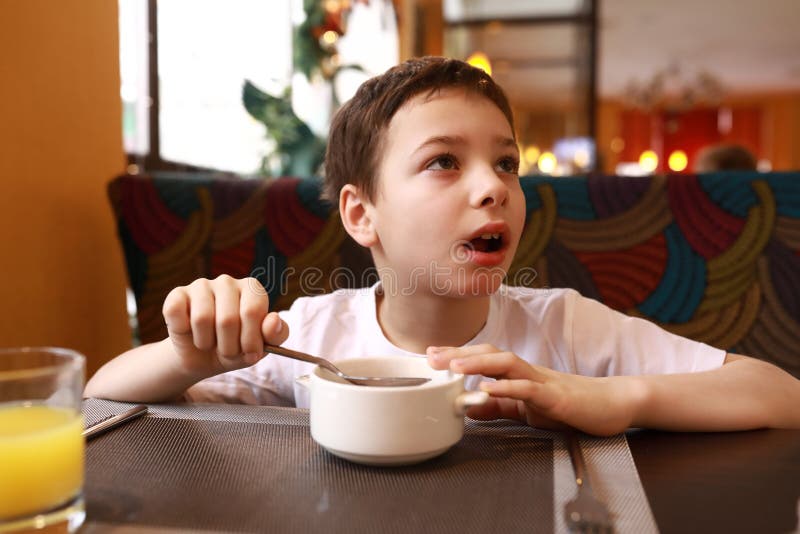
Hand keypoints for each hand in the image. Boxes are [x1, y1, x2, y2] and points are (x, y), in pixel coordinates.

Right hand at [162, 275, 288, 378]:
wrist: (202, 358)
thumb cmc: (237, 347)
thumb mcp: (261, 347)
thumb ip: (276, 334)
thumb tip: (273, 320)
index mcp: (252, 288)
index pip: (252, 312)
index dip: (250, 340)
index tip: (250, 353)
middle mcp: (227, 281)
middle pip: (227, 319)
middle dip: (228, 347)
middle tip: (227, 351)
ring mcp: (201, 285)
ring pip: (202, 319)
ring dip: (206, 343)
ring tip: (210, 342)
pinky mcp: (177, 294)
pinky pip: (177, 313)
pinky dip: (184, 331)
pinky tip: (189, 331)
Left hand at [427, 344, 640, 435]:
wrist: (614, 405)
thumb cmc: (571, 406)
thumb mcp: (527, 409)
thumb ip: (500, 407)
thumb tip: (470, 408)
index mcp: (520, 374)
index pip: (485, 357)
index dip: (458, 355)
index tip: (431, 355)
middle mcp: (529, 372)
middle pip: (490, 353)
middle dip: (459, 354)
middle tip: (431, 357)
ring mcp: (543, 382)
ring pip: (507, 363)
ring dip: (479, 363)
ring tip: (453, 367)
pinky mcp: (557, 398)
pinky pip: (530, 389)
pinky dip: (508, 388)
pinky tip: (489, 389)